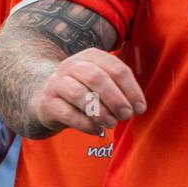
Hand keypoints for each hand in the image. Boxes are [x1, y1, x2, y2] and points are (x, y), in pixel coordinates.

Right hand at [28, 48, 146, 136]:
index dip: (131, 89)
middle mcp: (72, 65)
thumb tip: (138, 107)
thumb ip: (120, 89)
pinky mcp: (48, 102)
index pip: (116, 68)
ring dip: (100, 112)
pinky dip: (86, 124)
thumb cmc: (85, 91)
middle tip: (126, 115)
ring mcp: (57, 82)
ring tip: (111, 123)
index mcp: (92, 56)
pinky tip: (96, 130)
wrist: (47, 98)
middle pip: (96, 78)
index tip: (140, 108)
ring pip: (79, 94)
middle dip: (115, 98)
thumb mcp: (102, 82)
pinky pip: (67, 113)